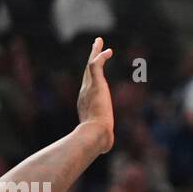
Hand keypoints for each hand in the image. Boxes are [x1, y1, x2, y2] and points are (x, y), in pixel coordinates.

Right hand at [77, 37, 114, 153]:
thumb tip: (105, 150)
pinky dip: (100, 56)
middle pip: (86, 72)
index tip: (96, 71)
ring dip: (96, 52)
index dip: (92, 78)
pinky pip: (96, 65)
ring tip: (99, 41)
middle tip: (95, 48)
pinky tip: (107, 50)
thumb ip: (103, 140)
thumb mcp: (101, 138)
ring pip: (90, 64)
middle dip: (91, 59)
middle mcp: (84, 92)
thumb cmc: (98, 139)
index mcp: (85, 102)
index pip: (88, 87)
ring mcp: (89, 87)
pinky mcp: (96, 84)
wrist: (96, 134)